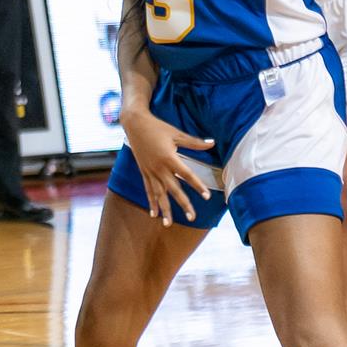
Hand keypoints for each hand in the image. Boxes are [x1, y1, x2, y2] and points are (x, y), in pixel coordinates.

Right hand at [119, 106, 214, 222]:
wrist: (134, 123)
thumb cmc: (157, 126)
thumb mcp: (177, 133)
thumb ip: (194, 142)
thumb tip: (212, 142)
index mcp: (169, 157)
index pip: (186, 174)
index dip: (197, 185)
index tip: (207, 196)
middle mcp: (159, 167)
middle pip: (173, 189)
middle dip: (183, 204)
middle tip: (192, 217)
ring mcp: (150, 171)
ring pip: (159, 194)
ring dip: (165, 209)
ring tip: (168, 224)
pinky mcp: (144, 171)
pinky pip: (148, 189)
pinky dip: (151, 202)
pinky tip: (154, 214)